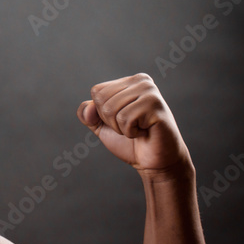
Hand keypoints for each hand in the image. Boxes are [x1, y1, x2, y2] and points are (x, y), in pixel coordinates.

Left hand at [77, 73, 191, 177]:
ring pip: (111, 109)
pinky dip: (131, 132)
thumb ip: (87, 114)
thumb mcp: (101, 126)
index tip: (121, 120)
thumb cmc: (129, 142)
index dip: (102, 114)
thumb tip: (88, 108)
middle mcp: (142, 81)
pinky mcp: (155, 105)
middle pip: (102, 100)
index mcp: (129, 81)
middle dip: (111, 121)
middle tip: (131, 126)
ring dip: (121, 128)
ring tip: (139, 128)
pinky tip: (145, 131)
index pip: (97, 92)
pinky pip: (125, 118)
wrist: (153, 161)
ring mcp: (150, 92)